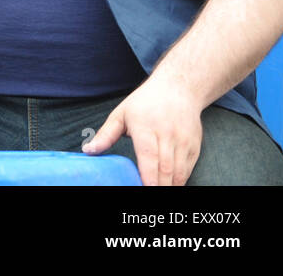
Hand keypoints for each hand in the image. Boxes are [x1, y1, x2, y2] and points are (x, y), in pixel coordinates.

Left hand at [83, 76, 203, 185]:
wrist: (178, 89)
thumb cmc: (144, 103)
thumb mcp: (121, 114)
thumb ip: (105, 135)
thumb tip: (88, 151)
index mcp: (145, 127)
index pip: (149, 156)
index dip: (148, 176)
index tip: (144, 188)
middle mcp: (167, 134)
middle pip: (165, 168)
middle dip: (158, 186)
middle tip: (147, 194)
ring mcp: (183, 141)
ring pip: (179, 172)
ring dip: (170, 186)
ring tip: (159, 192)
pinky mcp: (194, 147)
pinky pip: (188, 169)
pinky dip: (180, 180)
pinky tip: (169, 185)